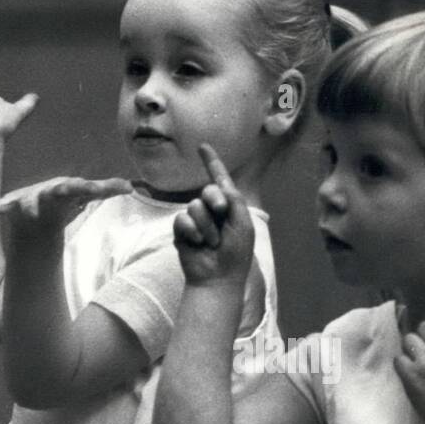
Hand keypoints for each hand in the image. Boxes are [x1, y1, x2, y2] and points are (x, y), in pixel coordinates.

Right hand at [0, 175, 134, 236]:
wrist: (37, 208)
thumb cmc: (61, 200)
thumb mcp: (82, 194)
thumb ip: (106, 189)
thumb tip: (131, 185)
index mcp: (65, 191)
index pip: (78, 189)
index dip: (86, 190)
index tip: (95, 191)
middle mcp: (48, 193)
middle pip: (55, 192)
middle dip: (61, 191)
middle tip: (63, 188)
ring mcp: (30, 199)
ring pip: (26, 201)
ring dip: (24, 204)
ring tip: (20, 206)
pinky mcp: (12, 206)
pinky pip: (1, 206)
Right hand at [172, 144, 254, 285]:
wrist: (218, 278)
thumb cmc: (236, 254)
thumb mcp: (243, 223)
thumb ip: (234, 199)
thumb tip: (220, 184)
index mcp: (230, 207)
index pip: (220, 180)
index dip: (211, 162)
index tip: (201, 146)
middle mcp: (212, 211)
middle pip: (208, 191)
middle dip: (215, 201)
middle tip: (221, 214)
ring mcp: (196, 221)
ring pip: (194, 206)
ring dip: (206, 225)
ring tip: (212, 242)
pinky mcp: (182, 231)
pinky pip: (181, 220)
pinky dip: (191, 231)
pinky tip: (197, 244)